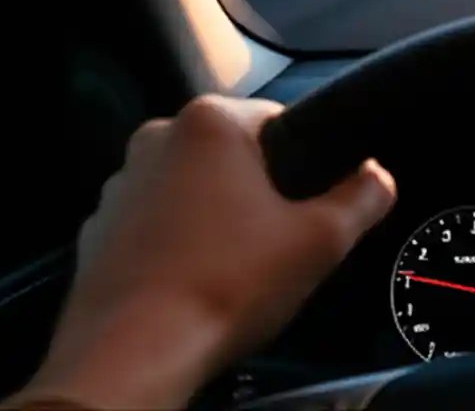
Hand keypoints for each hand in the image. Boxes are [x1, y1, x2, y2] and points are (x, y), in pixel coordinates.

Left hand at [12, 96, 396, 408]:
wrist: (135, 354)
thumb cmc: (231, 283)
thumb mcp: (321, 240)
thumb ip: (363, 197)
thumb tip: (378, 176)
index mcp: (210, 121)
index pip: (281, 120)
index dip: (308, 164)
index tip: (313, 207)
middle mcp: (156, 138)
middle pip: (233, 156)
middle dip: (259, 191)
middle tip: (281, 241)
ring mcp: (119, 186)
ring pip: (192, 190)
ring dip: (217, 216)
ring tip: (237, 268)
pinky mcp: (96, 232)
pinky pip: (156, 226)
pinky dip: (179, 245)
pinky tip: (197, 282)